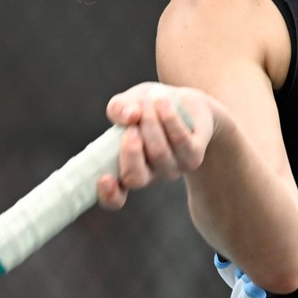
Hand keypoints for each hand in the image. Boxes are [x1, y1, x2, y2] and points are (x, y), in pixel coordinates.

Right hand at [97, 82, 217, 209]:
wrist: (186, 104)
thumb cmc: (148, 107)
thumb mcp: (128, 103)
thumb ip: (118, 108)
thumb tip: (129, 116)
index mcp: (125, 170)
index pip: (114, 198)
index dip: (107, 194)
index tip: (104, 178)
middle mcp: (149, 176)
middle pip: (136, 177)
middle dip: (130, 150)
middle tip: (132, 124)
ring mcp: (172, 169)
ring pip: (158, 153)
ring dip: (151, 121)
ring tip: (150, 99)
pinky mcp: (193, 158)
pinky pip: (179, 140)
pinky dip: (169, 118)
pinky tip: (163, 101)